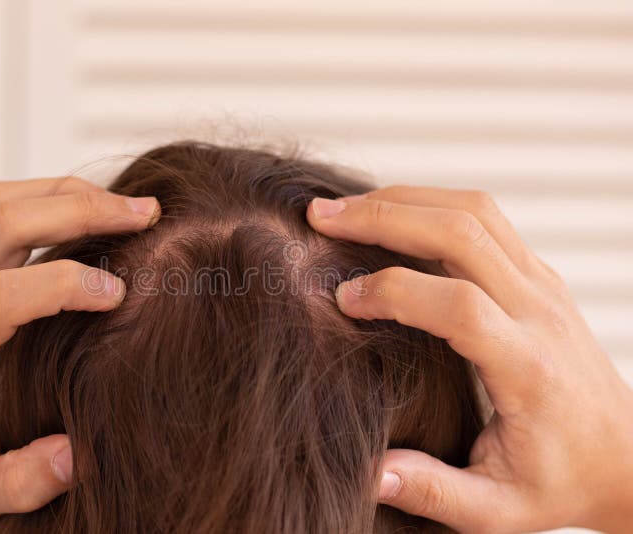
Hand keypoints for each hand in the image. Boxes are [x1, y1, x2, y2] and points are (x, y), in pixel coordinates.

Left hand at [0, 177, 159, 525]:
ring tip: (127, 207)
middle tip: (148, 215)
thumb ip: (24, 481)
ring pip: (1, 202)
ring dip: (67, 194)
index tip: (120, 296)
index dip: (67, 285)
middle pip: (4, 220)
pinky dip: (50, 199)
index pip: (3, 295)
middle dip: (82, 208)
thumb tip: (78, 453)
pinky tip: (89, 216)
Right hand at [307, 186, 632, 532]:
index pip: (460, 306)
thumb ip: (433, 493)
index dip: (394, 292)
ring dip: (404, 200)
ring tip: (346, 208)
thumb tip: (371, 475)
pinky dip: (430, 205)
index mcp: (528, 368)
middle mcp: (540, 312)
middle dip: (383, 216)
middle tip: (321, 217)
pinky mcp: (536, 275)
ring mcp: (542, 285)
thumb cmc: (559, 480)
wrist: (623, 456)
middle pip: (463, 234)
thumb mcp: (497, 509)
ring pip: (474, 212)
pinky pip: (484, 218)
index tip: (344, 300)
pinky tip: (390, 216)